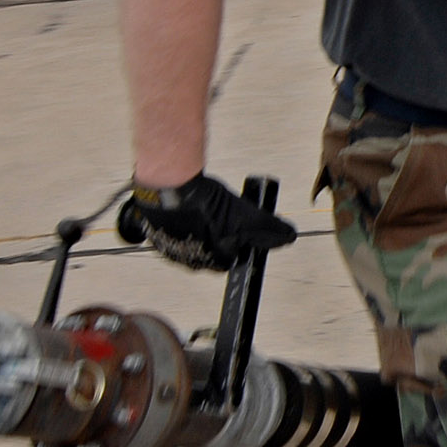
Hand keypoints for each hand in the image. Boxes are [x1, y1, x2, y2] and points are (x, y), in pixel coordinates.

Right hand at [118, 174, 296, 270]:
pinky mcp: (156, 235)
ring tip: (202, 212)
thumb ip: (268, 228)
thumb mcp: (245, 215)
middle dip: (216, 238)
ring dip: (198, 232)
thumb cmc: (205, 202)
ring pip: (190, 246)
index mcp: (213, 259)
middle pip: (210, 255)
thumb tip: (290, 236)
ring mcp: (170, 249)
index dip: (237, 243)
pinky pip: (171, 236)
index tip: (235, 229)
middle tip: (219, 217)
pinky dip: (180, 226)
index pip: (231, 260)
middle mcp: (190, 260)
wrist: (169, 186)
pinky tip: (185, 211)